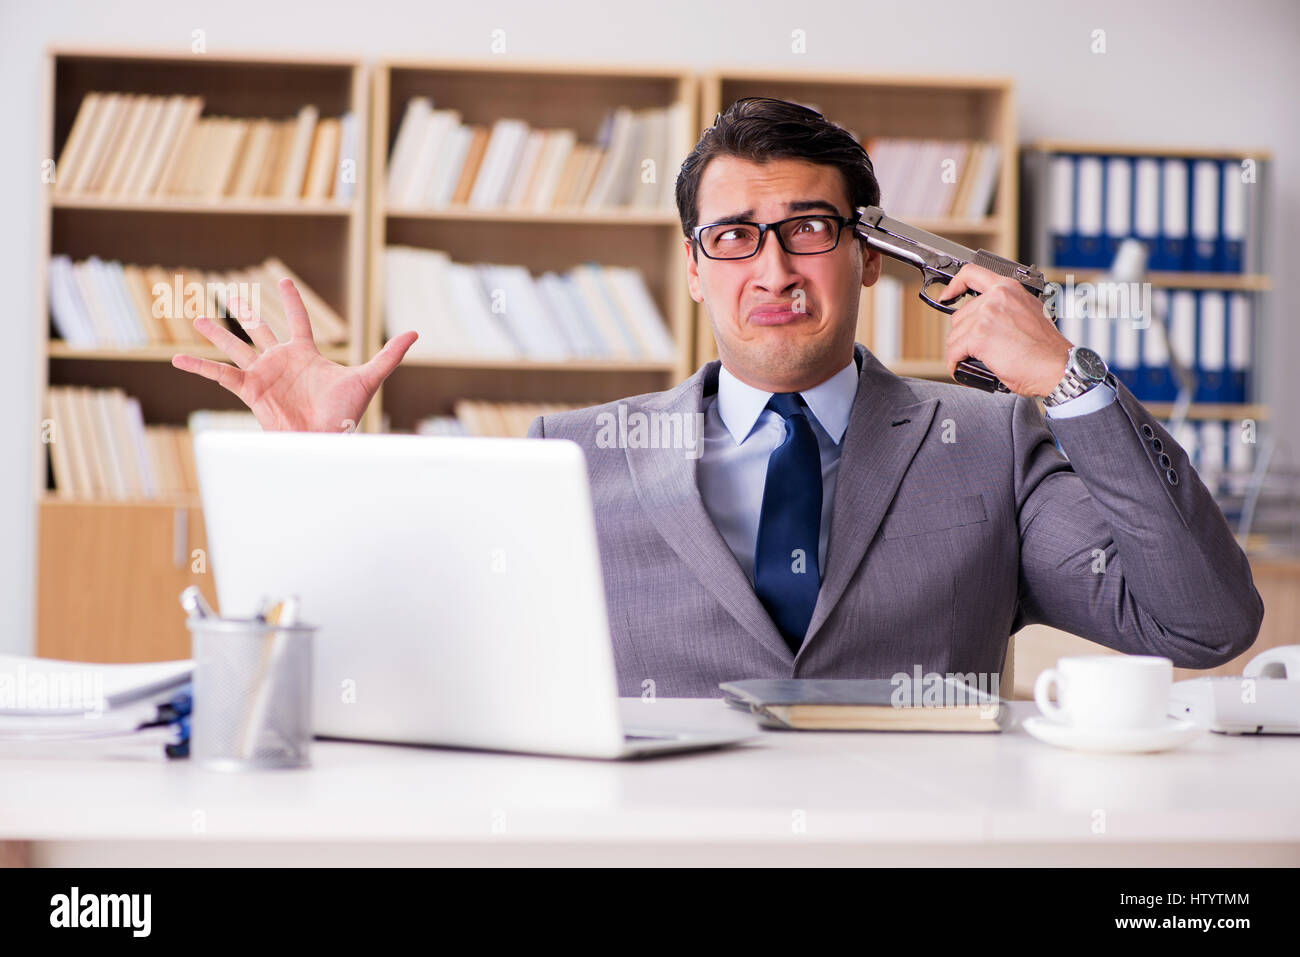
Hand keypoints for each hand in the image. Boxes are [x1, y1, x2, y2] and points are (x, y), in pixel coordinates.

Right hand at [171, 278, 417, 431]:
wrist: (326, 440)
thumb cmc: (347, 414)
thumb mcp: (369, 378)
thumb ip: (389, 354)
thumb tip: (415, 333)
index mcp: (305, 354)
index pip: (297, 320)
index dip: (290, 301)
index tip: (283, 281)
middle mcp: (281, 361)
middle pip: (260, 330)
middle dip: (246, 312)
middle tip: (230, 292)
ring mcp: (263, 375)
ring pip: (236, 347)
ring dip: (217, 333)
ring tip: (196, 317)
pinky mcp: (250, 391)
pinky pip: (220, 375)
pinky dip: (199, 368)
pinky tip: (176, 359)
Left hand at [936, 263, 1072, 397]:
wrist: (1056, 366)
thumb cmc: (1046, 348)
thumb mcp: (1029, 312)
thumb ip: (1006, 307)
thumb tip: (985, 315)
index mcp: (1009, 288)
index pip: (972, 273)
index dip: (954, 284)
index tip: (946, 295)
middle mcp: (997, 297)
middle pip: (959, 315)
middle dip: (963, 335)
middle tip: (975, 350)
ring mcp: (987, 315)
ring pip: (954, 336)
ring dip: (960, 352)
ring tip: (973, 361)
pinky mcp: (979, 336)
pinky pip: (954, 352)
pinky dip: (955, 364)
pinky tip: (963, 369)